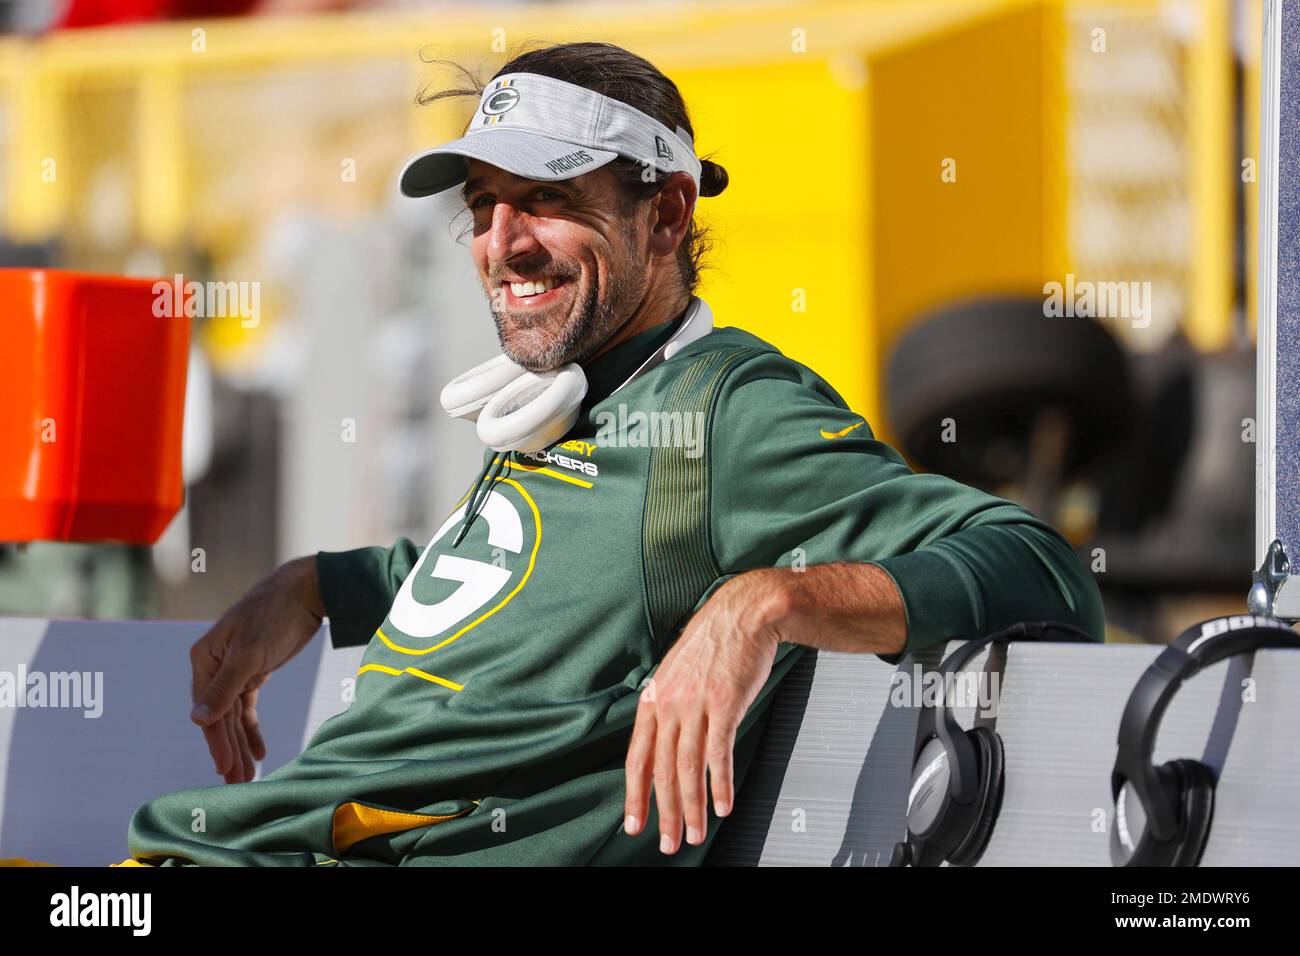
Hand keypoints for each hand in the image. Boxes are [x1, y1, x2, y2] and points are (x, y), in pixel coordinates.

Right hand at [189, 555, 325, 782]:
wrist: (303, 592)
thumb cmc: (273, 615)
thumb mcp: (250, 652)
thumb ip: (225, 687)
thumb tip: (197, 719)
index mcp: (204, 660)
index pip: (208, 710)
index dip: (217, 741)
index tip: (224, 768)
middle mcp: (213, 667)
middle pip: (219, 717)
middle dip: (229, 750)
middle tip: (238, 783)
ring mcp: (233, 671)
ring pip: (233, 716)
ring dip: (240, 745)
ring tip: (248, 776)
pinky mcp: (252, 672)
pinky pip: (246, 708)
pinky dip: (252, 730)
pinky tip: (259, 752)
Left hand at [622, 570, 784, 854]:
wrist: (744, 614)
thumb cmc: (715, 644)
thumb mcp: (677, 674)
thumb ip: (669, 708)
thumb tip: (664, 744)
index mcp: (654, 699)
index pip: (637, 757)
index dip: (635, 795)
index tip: (634, 823)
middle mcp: (669, 704)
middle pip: (661, 771)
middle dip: (665, 813)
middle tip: (668, 843)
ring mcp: (696, 705)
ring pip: (687, 768)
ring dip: (692, 808)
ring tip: (696, 834)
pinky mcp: (724, 705)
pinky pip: (718, 754)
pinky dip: (719, 784)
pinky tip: (723, 805)